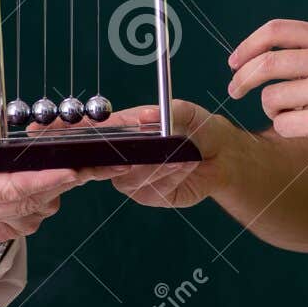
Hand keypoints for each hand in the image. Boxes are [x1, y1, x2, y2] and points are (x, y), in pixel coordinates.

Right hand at [0, 111, 99, 246]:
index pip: (11, 190)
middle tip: (83, 166)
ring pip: (26, 221)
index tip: (72, 170)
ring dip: (45, 200)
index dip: (46, 180)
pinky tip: (32, 189)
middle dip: (58, 186)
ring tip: (59, 174)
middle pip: (26, 207)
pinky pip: (14, 227)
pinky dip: (30, 210)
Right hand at [100, 100, 237, 207]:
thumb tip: (146, 116)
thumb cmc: (198, 128)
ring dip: (157, 167)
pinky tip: (185, 166)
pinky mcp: (150, 195)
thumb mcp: (188, 111)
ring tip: (181, 155)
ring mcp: (134, 178)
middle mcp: (123, 156)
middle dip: (128, 157)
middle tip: (148, 149)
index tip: (89, 133)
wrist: (221, 154)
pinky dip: (170, 178)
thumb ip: (168, 111)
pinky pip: (153, 190)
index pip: (95, 134)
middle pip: (109, 163)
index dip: (85, 136)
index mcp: (124, 130)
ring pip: (132, 179)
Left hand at [226, 20, 307, 172]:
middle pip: (265, 63)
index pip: (275, 30)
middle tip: (234, 91)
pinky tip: (307, 128)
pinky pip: (283, 123)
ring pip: (270, 97)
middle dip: (241, 79)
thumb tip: (254, 54)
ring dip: (272, 109)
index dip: (247, 46)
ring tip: (295, 113)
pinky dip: (287, 128)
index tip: (233, 62)